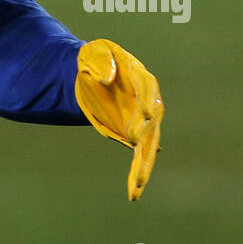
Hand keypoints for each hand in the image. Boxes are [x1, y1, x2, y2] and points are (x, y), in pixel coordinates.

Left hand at [73, 39, 163, 200]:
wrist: (90, 73)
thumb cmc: (94, 59)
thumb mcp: (93, 53)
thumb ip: (100, 62)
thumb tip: (106, 78)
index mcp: (139, 76)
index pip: (148, 88)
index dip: (147, 100)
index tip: (145, 112)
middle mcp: (146, 100)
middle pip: (152, 120)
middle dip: (146, 135)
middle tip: (136, 144)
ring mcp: (142, 119)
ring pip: (148, 145)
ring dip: (143, 165)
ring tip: (137, 186)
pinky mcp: (134, 133)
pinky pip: (138, 155)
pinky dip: (137, 171)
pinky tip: (134, 191)